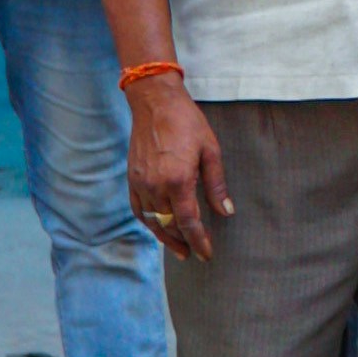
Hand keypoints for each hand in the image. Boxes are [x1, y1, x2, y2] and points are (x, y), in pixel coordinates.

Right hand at [128, 77, 234, 261]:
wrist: (155, 102)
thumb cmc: (186, 122)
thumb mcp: (210, 150)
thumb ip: (217, 184)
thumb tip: (226, 212)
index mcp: (178, 180)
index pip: (189, 222)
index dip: (199, 241)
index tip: (206, 254)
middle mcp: (156, 186)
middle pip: (170, 225)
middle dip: (184, 242)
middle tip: (195, 252)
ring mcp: (140, 183)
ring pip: (153, 221)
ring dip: (166, 237)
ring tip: (180, 248)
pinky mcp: (131, 179)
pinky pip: (138, 210)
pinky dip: (149, 223)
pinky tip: (159, 228)